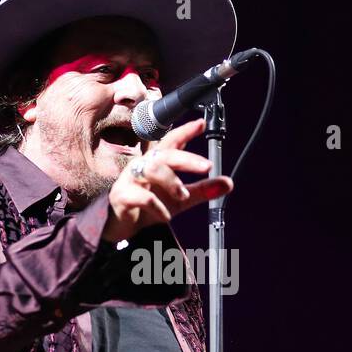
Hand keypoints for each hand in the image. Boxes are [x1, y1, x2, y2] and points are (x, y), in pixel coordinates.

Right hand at [101, 117, 232, 243]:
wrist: (125, 228)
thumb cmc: (151, 206)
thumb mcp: (181, 200)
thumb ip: (202, 190)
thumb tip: (228, 183)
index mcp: (158, 163)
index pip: (172, 142)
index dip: (185, 131)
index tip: (201, 124)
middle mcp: (144, 166)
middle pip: (164, 154)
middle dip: (186, 158)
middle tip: (207, 167)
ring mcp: (130, 180)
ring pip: (151, 168)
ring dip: (171, 181)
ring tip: (183, 196)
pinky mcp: (122, 197)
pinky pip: (140, 196)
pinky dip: (157, 206)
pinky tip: (166, 216)